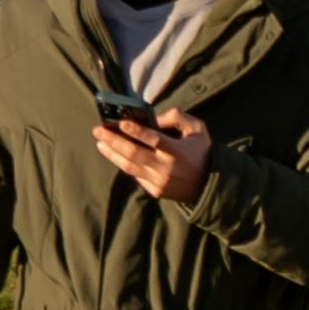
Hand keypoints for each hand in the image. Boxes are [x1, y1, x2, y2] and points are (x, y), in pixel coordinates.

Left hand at [97, 105, 215, 206]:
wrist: (210, 185)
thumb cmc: (201, 152)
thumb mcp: (197, 130)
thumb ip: (177, 118)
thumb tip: (153, 118)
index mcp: (177, 151)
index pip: (154, 140)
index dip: (137, 131)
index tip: (121, 122)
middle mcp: (166, 168)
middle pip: (134, 154)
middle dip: (114, 141)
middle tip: (98, 130)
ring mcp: (160, 182)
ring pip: (130, 167)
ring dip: (112, 154)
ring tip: (100, 143)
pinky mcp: (156, 191)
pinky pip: (135, 176)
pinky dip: (124, 164)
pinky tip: (114, 155)